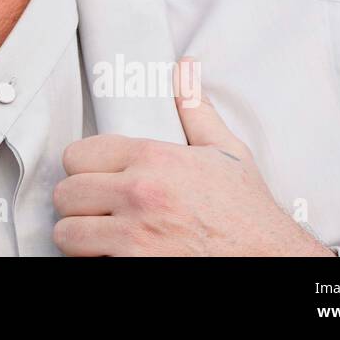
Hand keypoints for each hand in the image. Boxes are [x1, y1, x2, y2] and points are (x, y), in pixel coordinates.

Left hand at [51, 57, 334, 255]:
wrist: (273, 262)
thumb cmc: (249, 217)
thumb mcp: (227, 155)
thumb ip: (196, 110)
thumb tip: (185, 70)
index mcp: (154, 160)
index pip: (77, 155)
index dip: (84, 169)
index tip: (96, 179)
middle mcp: (140, 195)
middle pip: (65, 194)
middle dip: (79, 204)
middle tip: (99, 211)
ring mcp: (135, 237)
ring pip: (67, 233)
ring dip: (81, 238)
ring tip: (103, 237)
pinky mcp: (134, 269)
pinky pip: (86, 263)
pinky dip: (96, 261)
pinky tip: (117, 256)